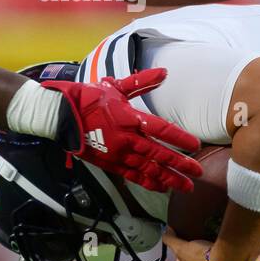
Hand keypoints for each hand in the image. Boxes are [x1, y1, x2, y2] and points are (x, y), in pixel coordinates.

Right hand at [43, 68, 202, 192]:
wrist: (61, 115)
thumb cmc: (90, 98)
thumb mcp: (116, 86)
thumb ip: (142, 82)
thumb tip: (164, 72)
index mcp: (129, 118)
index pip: (161, 130)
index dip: (179, 139)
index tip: (196, 146)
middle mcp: (126, 139)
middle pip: (159, 154)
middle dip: (180, 165)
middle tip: (198, 173)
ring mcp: (118, 154)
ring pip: (148, 169)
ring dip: (168, 178)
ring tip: (185, 186)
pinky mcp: (110, 163)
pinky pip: (133, 176)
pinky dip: (148, 182)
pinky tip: (161, 188)